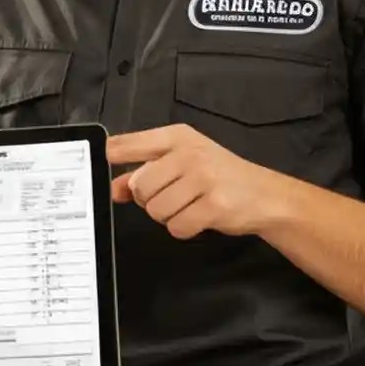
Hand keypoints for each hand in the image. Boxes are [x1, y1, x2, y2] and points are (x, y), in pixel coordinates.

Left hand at [106, 124, 291, 239]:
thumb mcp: (181, 163)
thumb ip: (144, 172)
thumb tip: (112, 188)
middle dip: (149, 200)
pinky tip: (199, 217)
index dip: (108, 157)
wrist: (267, 195)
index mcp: (176, 137)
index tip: (96, 165)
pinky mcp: (215, 206)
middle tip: (171, 196)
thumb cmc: (219, 176)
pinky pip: (177, 227)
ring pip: (155, 210)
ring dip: (167, 216)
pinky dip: (184, 228)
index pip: (127, 144)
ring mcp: (204, 179)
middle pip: (139, 187)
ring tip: (188, 205)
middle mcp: (189, 153)